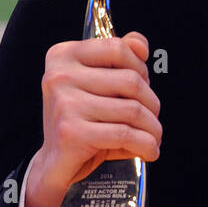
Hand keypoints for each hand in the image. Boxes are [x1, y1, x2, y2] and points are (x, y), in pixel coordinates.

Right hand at [24, 31, 160, 206]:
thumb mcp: (98, 84)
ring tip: (153, 136)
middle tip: (151, 117)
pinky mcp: (72, 132)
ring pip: (132, 109)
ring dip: (152, 127)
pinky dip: (146, 145)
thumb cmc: (80, 121)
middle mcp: (60, 75)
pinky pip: (125, 134)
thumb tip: (139, 43)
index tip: (144, 85)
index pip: (117, 47)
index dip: (140, 67)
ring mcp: (64, 103)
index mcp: (63, 55)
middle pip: (131, 80)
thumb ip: (118, 57)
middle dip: (151, 102)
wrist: (54, 163)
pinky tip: (148, 150)